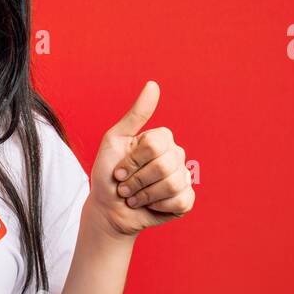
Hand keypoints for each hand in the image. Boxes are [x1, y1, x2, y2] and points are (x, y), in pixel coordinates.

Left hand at [87, 81, 194, 239]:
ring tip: (134, 196)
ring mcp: (183, 177)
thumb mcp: (114, 141)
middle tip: (125, 186)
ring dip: (144, 195)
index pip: (155, 144)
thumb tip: (153, 84)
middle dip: (136, 181)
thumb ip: (135, 115)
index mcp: (161, 139)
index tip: (119, 169)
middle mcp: (175, 155)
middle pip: (164, 166)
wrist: (108, 209)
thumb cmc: (108, 175)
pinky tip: (150, 205)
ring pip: (173, 185)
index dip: (132, 161)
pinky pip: (181, 201)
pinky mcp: (185, 199)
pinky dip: (159, 206)